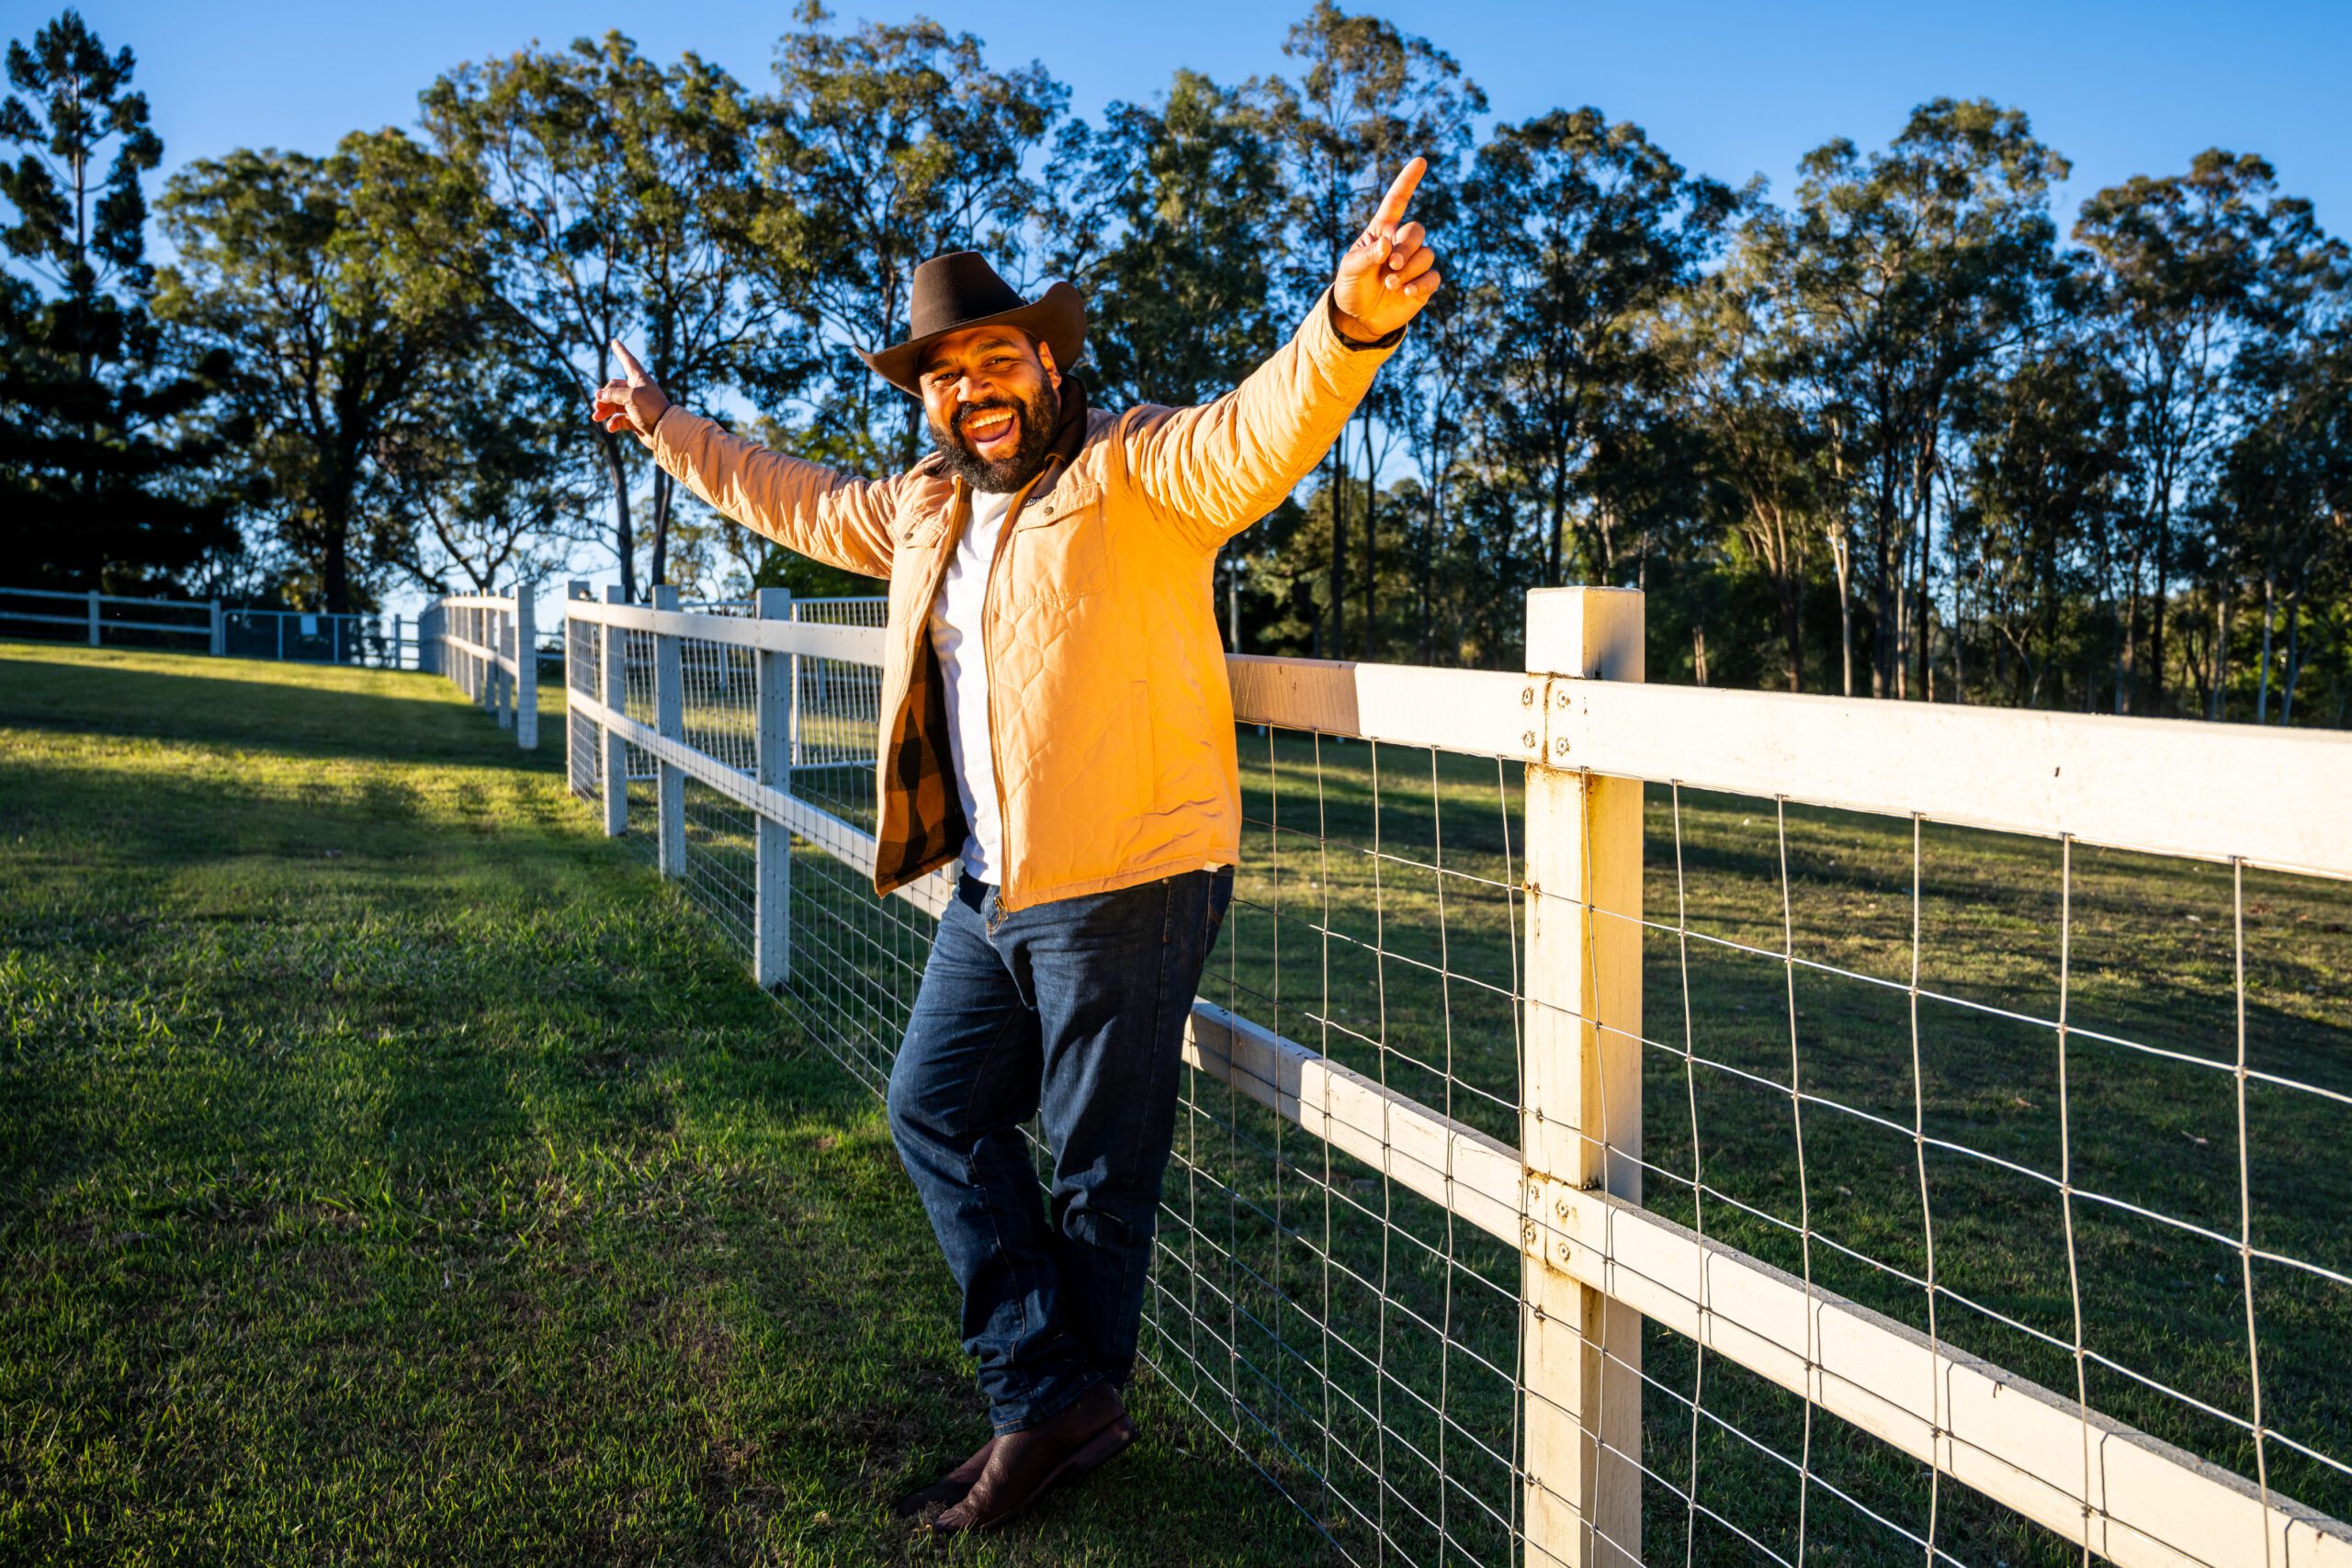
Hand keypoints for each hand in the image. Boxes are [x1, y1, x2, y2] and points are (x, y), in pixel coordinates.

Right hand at [590, 340, 670, 439]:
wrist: (666, 432)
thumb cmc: (651, 409)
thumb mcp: (631, 397)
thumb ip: (613, 394)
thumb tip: (599, 396)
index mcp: (640, 379)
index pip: (628, 361)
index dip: (621, 351)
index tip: (615, 341)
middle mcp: (637, 390)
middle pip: (614, 387)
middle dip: (603, 396)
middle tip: (597, 405)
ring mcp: (636, 406)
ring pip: (614, 404)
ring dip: (604, 410)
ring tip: (596, 417)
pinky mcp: (635, 420)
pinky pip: (619, 419)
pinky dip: (613, 422)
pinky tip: (610, 427)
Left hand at [1332, 157, 1440, 341]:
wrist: (1359, 318)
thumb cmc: (1351, 287)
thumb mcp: (1350, 270)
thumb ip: (1366, 256)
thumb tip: (1387, 246)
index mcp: (1382, 232)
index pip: (1397, 202)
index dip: (1408, 182)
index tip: (1421, 161)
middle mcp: (1401, 244)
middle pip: (1417, 231)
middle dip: (1407, 247)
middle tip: (1391, 266)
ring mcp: (1414, 264)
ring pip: (1426, 254)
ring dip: (1409, 269)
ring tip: (1390, 284)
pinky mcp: (1423, 284)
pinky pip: (1433, 277)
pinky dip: (1421, 283)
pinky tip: (1406, 292)